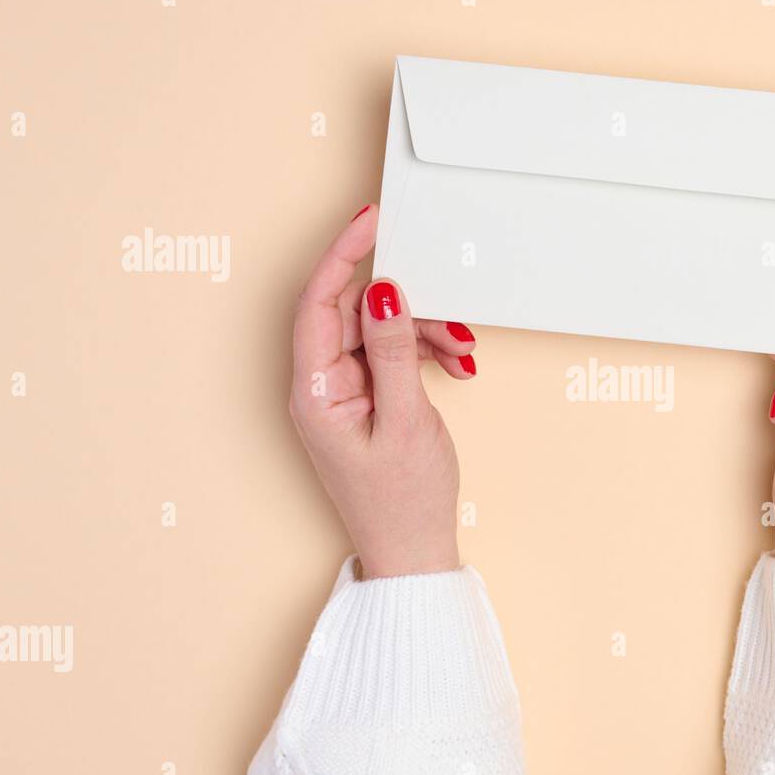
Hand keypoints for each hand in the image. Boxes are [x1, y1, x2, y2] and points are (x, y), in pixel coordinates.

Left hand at [289, 205, 478, 576]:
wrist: (414, 552)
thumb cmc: (403, 502)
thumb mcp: (407, 420)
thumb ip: (394, 351)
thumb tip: (383, 292)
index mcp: (315, 392)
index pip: (318, 303)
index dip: (342, 256)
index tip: (369, 222)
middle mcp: (320, 387)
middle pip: (353, 313)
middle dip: (406, 308)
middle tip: (448, 318)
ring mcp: (342, 393)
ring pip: (378, 331)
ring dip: (423, 333)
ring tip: (460, 354)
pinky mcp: (365, 399)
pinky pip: (390, 354)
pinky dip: (424, 353)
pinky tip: (452, 366)